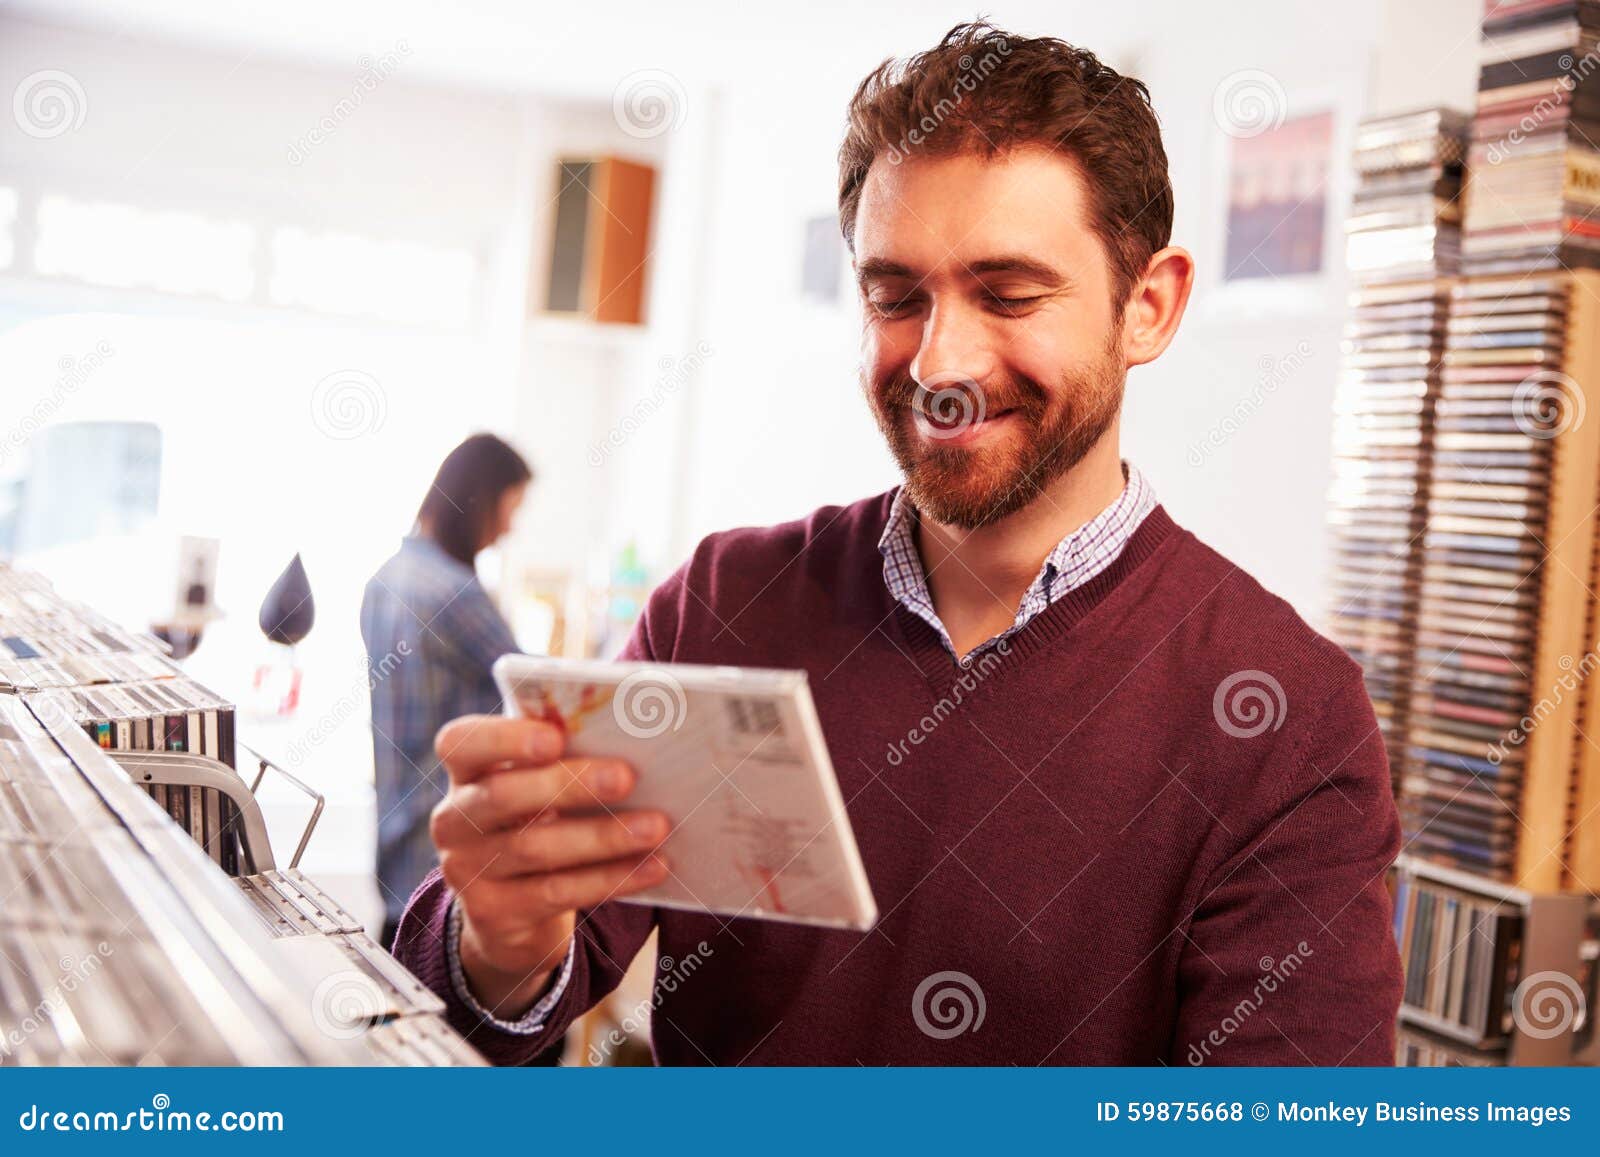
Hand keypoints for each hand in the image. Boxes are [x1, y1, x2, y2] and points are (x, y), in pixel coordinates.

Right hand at [429, 714, 669, 1017]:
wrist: (509, 911)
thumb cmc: (536, 821)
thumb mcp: (536, 787)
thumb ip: (563, 760)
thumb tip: (637, 743)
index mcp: (465, 771)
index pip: (461, 743)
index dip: (504, 738)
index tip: (556, 737)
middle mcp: (453, 820)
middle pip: (502, 796)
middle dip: (569, 784)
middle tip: (627, 777)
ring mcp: (467, 870)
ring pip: (536, 848)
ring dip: (603, 836)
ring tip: (656, 826)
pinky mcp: (494, 913)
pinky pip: (557, 892)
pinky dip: (611, 878)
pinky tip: (653, 866)